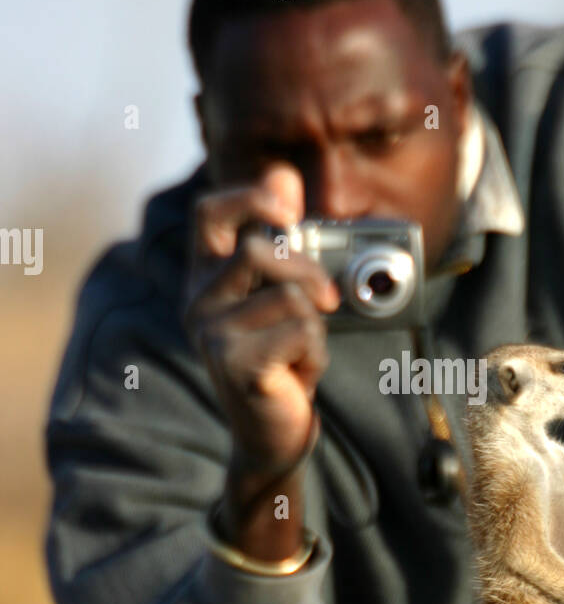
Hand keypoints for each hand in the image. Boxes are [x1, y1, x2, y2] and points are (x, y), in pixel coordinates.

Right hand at [182, 166, 340, 471]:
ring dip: (315, 326)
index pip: (210, 213)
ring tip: (299, 350)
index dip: (250, 197)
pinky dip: (315, 353)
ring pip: (290, 296)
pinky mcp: (234, 361)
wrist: (276, 431)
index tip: (289, 211)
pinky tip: (297, 373)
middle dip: (308, 270)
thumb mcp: (284, 291)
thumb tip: (283, 172)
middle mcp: (197, 300)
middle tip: (326, 300)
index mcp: (204, 275)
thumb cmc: (282, 357)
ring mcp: (210, 333)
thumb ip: (282, 237)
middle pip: (261, 250)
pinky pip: (299, 331)